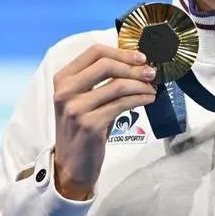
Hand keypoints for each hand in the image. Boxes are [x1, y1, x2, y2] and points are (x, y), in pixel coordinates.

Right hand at [51, 45, 156, 199]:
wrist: (71, 164)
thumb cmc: (82, 128)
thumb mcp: (83, 98)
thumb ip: (100, 80)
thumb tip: (136, 63)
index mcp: (62, 78)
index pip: (94, 52)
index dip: (121, 51)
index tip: (141, 57)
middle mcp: (65, 91)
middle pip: (106, 65)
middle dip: (133, 67)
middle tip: (151, 72)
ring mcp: (76, 108)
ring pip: (117, 85)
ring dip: (140, 85)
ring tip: (152, 88)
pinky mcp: (89, 124)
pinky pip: (122, 104)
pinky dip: (139, 99)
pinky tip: (148, 99)